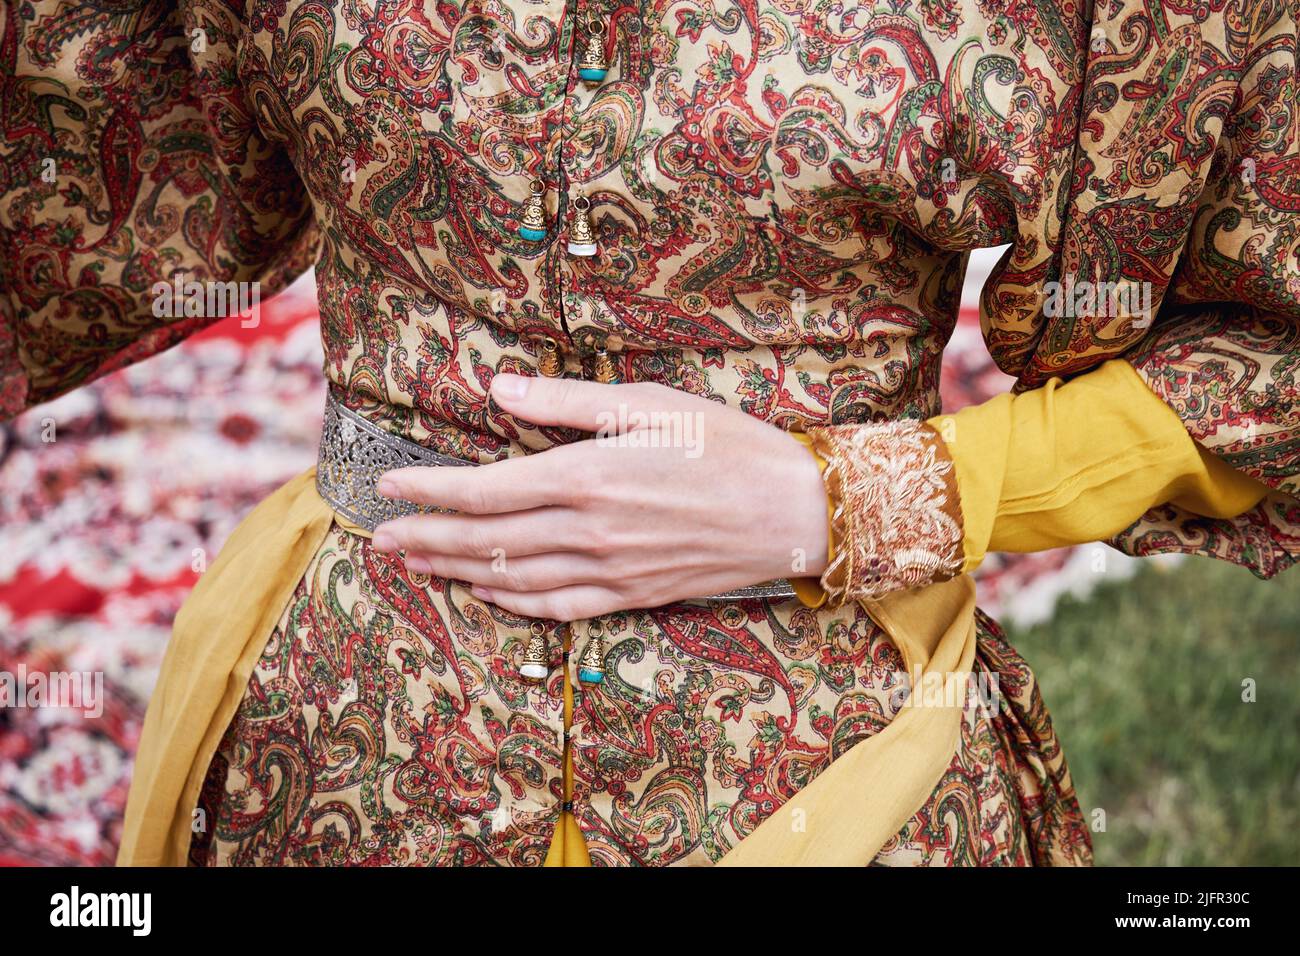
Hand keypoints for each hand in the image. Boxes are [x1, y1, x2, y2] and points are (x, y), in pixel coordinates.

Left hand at [370, 373, 828, 620]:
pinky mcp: (631, 594)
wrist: (795, 512)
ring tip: (416, 565)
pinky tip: (487, 595)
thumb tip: (500, 391)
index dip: (431, 490)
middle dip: (427, 537)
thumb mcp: (652, 404)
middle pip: (486, 540)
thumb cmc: (729, 446)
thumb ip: (570, 403)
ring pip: (511, 578)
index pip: (485, 490)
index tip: (390, 485)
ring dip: (456, 572)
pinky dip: (512, 604)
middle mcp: (589, 532)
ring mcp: (609, 571)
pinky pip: (556, 608)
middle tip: (381, 537)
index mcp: (588, 477)